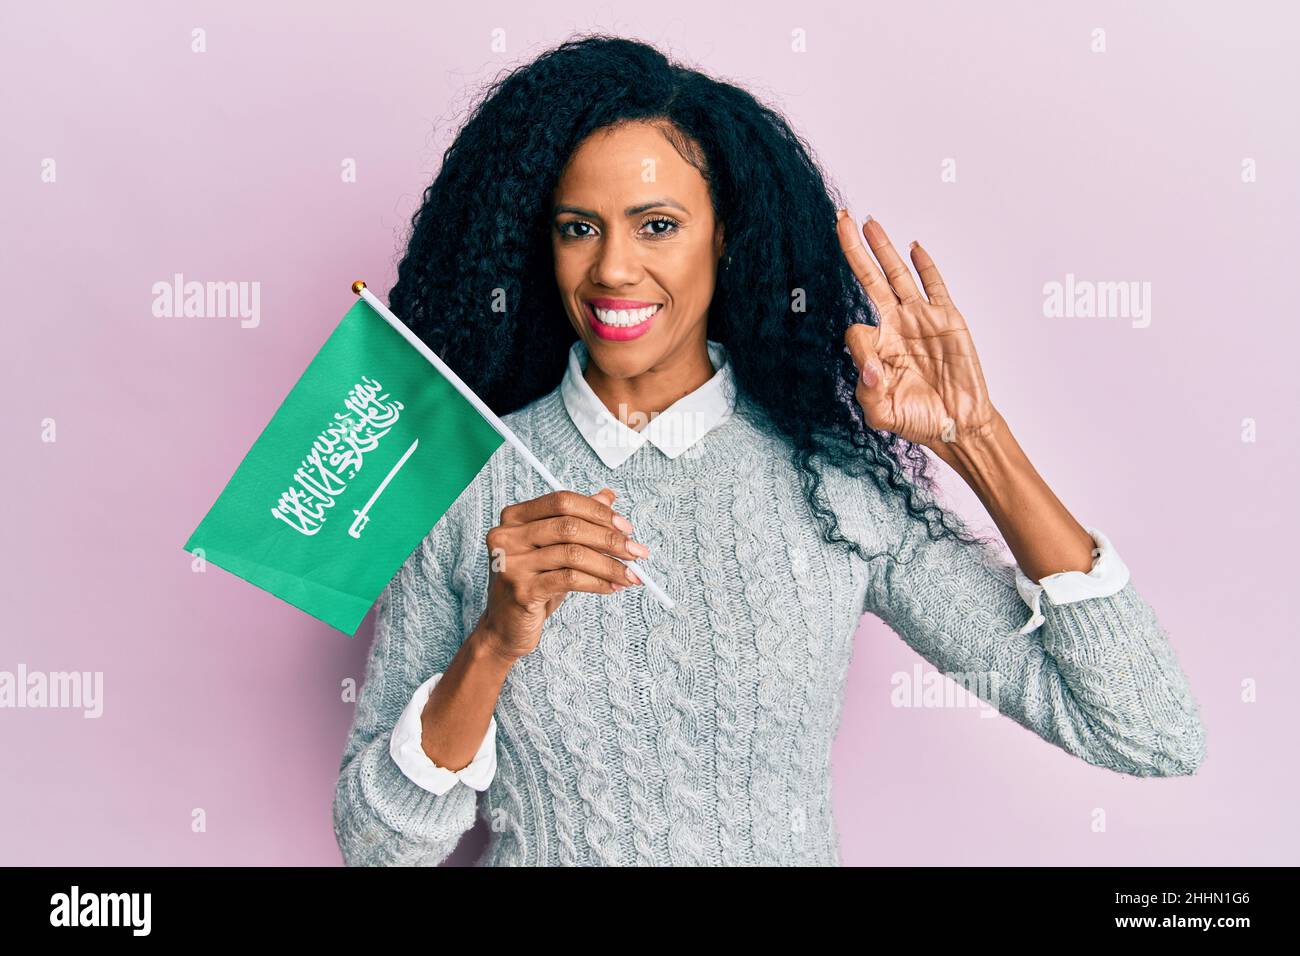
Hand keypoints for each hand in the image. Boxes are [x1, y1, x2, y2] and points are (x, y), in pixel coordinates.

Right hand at [475, 488, 647, 660]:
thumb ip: (577, 520)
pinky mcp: (522, 591)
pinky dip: (597, 582)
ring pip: (573, 554)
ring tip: (630, 575)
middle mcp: (508, 537)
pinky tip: (611, 587)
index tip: (625, 528)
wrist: (505, 626)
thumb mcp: (554, 548)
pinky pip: (570, 579)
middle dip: (610, 540)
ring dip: (610, 565)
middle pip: (570, 526)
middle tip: (636, 552)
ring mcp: (511, 564)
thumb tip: (608, 496)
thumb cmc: (533, 583)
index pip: (563, 501)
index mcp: (515, 518)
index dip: (598, 512)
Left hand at [835, 212, 1000, 451]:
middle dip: (854, 251)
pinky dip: (925, 265)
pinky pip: (934, 286)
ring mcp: (920, 319)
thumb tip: (867, 369)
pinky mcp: (947, 318)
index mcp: (876, 348)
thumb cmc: (918, 420)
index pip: (857, 331)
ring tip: (868, 222)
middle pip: (869, 280)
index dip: (862, 347)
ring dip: (883, 248)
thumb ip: (867, 394)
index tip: (875, 373)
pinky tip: (913, 246)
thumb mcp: (882, 414)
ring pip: (897, 275)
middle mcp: (895, 327)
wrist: (959, 424)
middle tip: (840, 220)